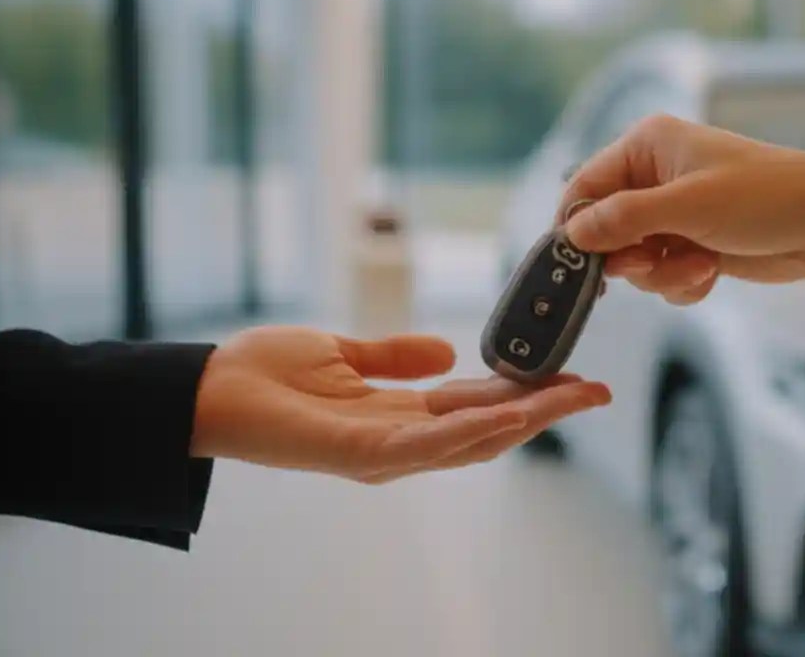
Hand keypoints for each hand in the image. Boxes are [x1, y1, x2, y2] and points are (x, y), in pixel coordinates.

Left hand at [191, 326, 609, 482]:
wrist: (208, 387)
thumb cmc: (264, 373)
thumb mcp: (343, 352)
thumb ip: (395, 357)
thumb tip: (447, 351)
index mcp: (399, 416)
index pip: (477, 405)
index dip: (527, 393)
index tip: (570, 376)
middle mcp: (399, 442)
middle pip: (487, 428)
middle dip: (544, 411)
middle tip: (596, 391)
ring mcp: (383, 453)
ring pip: (471, 440)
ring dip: (526, 420)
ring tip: (572, 398)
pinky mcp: (360, 453)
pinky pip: (428, 445)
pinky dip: (472, 430)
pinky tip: (510, 413)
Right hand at [559, 114, 804, 304]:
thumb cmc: (767, 197)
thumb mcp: (690, 206)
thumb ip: (624, 219)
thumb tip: (571, 233)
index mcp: (647, 147)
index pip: (584, 187)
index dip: (576, 227)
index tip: (577, 266)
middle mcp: (655, 177)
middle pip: (605, 231)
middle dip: (631, 257)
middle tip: (655, 261)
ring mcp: (675, 214)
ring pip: (634, 261)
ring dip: (663, 274)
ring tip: (701, 264)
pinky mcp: (694, 245)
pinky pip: (663, 275)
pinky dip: (682, 282)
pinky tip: (712, 273)